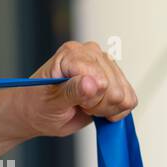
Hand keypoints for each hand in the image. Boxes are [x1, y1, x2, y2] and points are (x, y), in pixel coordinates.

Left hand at [9, 40, 138, 138]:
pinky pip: (130, 100)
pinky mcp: (114, 79)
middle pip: (116, 90)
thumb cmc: (37, 105)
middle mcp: (90, 54)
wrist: (36, 112)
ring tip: (85, 105)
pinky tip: (96, 107)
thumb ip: (72, 92)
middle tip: (79, 105)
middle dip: (98, 105)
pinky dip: (115, 110)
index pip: (100, 79)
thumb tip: (93, 82)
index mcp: (71, 53)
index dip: (89, 99)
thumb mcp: (51, 102)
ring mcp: (104, 65)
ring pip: (125, 96)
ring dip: (106, 108)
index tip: (74, 102)